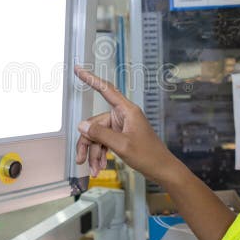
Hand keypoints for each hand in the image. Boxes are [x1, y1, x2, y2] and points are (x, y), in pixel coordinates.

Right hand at [74, 66, 175, 180]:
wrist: (161, 169)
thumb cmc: (149, 156)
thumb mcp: (122, 145)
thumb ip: (100, 134)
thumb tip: (82, 126)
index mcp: (127, 111)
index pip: (105, 89)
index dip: (90, 78)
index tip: (78, 69)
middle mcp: (123, 116)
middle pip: (95, 124)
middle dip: (88, 143)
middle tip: (81, 159)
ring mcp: (121, 126)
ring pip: (97, 135)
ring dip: (94, 153)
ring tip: (94, 169)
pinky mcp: (121, 135)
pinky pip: (103, 141)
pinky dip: (99, 154)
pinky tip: (98, 166)